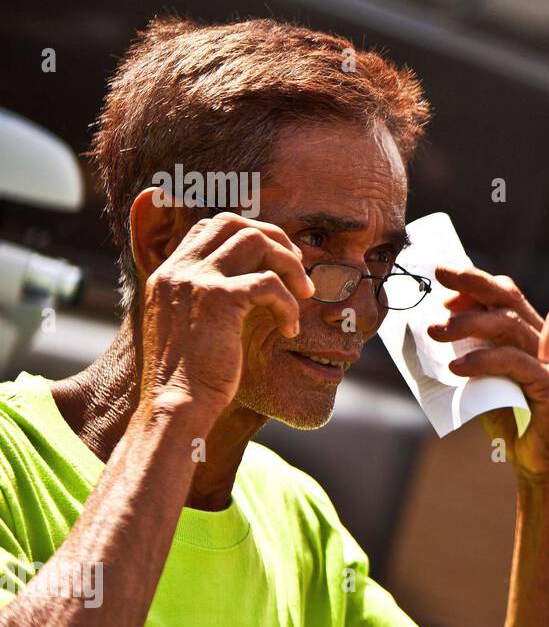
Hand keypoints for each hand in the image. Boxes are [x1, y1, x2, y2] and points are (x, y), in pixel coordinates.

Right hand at [140, 212, 313, 418]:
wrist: (177, 405)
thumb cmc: (190, 378)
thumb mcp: (191, 328)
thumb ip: (209, 301)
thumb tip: (252, 286)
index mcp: (168, 275)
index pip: (208, 227)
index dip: (247, 234)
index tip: (274, 261)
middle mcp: (177, 270)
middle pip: (232, 221)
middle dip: (273, 237)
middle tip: (297, 269)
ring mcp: (195, 280)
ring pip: (255, 241)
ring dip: (289, 265)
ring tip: (304, 295)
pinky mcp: (218, 299)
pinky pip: (269, 283)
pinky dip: (289, 304)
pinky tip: (290, 330)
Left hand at [430, 266, 548, 491]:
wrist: (542, 464)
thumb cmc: (511, 421)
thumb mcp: (482, 380)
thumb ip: (468, 354)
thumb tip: (429, 331)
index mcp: (529, 335)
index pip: (505, 294)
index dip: (475, 282)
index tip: (442, 280)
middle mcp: (543, 342)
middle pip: (509, 299)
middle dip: (472, 282)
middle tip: (439, 278)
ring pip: (509, 326)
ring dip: (467, 324)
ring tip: (435, 333)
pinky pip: (515, 363)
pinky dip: (483, 360)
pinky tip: (457, 367)